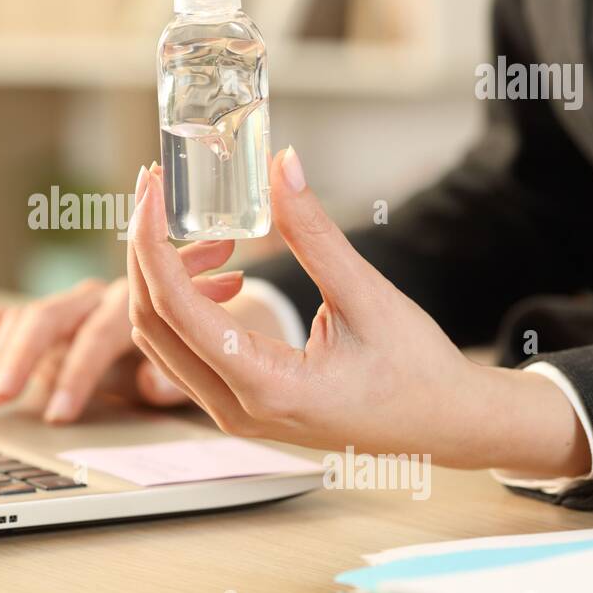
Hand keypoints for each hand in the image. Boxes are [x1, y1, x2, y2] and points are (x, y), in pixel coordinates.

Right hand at [0, 244, 245, 423]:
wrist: (193, 320)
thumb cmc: (190, 351)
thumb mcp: (192, 370)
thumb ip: (175, 381)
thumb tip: (154, 386)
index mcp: (136, 305)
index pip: (99, 334)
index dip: (76, 374)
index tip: (58, 415)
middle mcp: (98, 297)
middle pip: (52, 316)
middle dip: (23, 357)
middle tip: (1, 397)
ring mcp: (68, 305)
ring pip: (26, 314)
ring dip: (2, 353)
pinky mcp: (44, 316)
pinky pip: (6, 313)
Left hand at [126, 151, 590, 476]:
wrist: (446, 426)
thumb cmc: (417, 371)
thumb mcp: (367, 294)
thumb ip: (313, 231)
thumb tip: (281, 166)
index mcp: (266, 386)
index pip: (175, 308)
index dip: (152, 241)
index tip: (152, 189)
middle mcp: (237, 408)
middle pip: (151, 323)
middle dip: (146, 252)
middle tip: (159, 193)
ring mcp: (232, 414)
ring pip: (161, 340)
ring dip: (168, 278)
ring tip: (213, 236)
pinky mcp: (238, 406)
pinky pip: (185, 352)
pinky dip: (187, 305)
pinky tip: (228, 274)